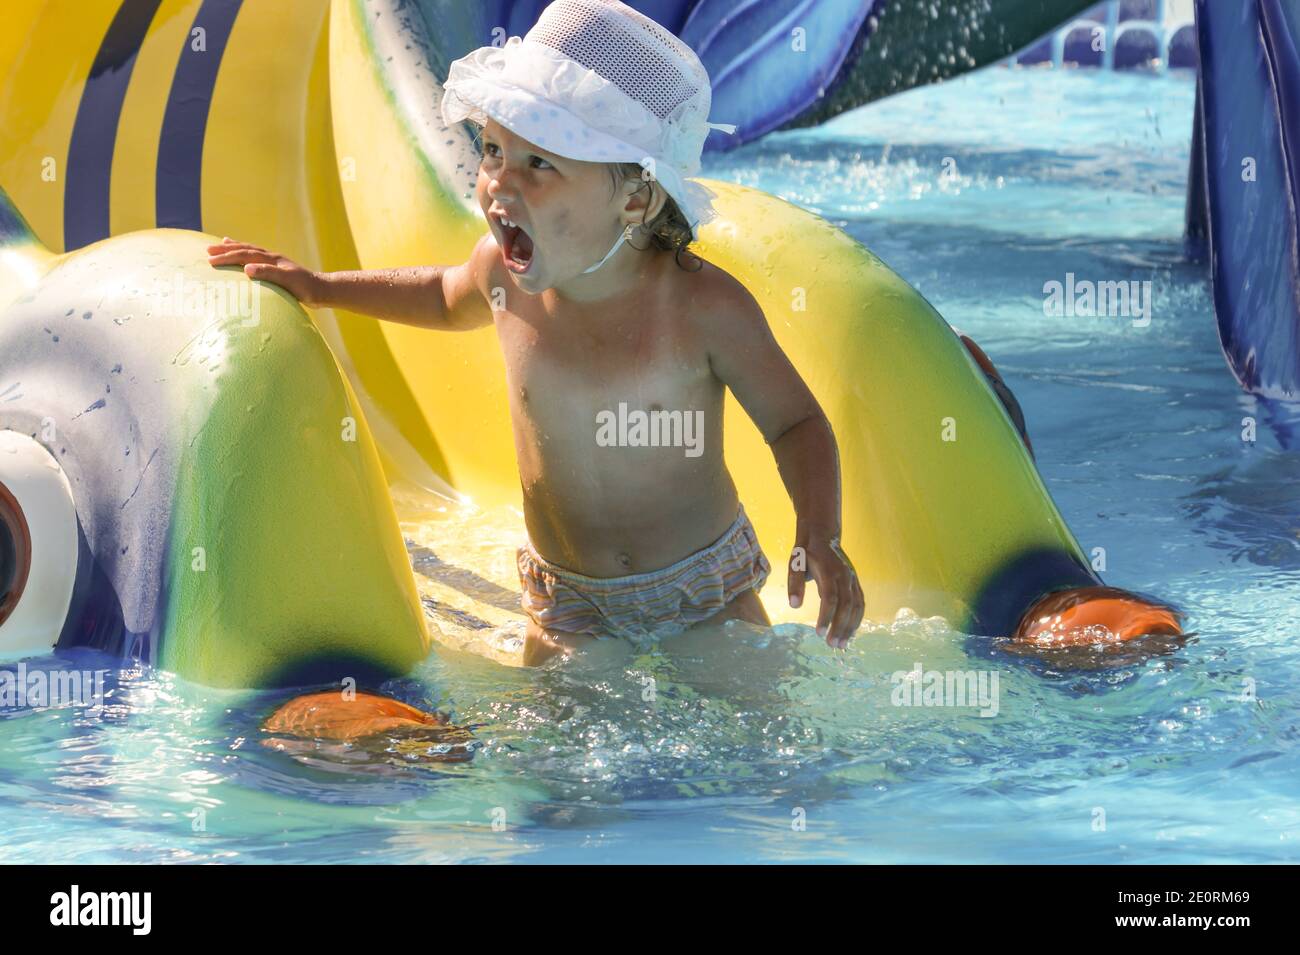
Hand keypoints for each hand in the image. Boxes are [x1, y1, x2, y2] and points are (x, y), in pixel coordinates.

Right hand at [206, 237, 323, 306]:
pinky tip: (243, 260)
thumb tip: (247, 269)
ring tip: (220, 245)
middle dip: (225, 250)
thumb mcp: (288, 282)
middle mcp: (271, 258)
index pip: (245, 255)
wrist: (323, 290)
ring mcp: (274, 262)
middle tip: (207, 251)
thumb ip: (268, 274)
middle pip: (245, 250)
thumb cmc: (306, 288)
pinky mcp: (277, 269)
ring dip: (234, 248)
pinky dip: (246, 256)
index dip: (227, 257)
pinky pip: (257, 258)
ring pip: (250, 251)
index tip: (210, 260)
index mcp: (271, 260)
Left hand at [788, 526, 863, 648]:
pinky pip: (860, 603)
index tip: (819, 634)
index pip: (830, 598)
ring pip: (856, 606)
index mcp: (829, 571)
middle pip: (846, 605)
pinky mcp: (855, 583)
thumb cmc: (806, 552)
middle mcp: (845, 576)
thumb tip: (794, 606)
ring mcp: (852, 580)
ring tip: (841, 645)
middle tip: (832, 645)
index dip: (826, 616)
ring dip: (851, 627)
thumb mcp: (795, 564)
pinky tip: (850, 633)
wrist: (823, 536)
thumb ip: (794, 584)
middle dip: (840, 627)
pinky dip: (857, 619)